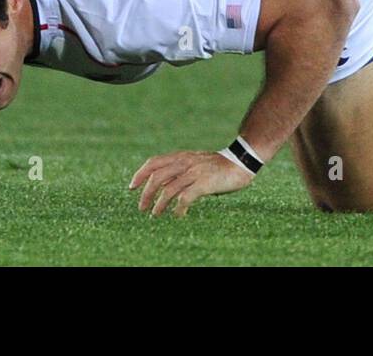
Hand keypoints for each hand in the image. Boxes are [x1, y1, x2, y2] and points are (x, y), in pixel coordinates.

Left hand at [129, 150, 253, 217]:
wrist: (240, 163)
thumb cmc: (217, 167)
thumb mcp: (194, 164)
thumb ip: (179, 172)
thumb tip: (161, 186)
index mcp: (181, 156)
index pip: (154, 162)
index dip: (140, 174)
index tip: (131, 187)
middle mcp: (185, 162)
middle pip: (157, 177)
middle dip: (146, 193)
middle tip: (142, 207)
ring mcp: (194, 172)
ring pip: (168, 189)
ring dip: (159, 204)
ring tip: (155, 214)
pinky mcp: (204, 183)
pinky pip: (185, 198)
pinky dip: (178, 209)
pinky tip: (178, 216)